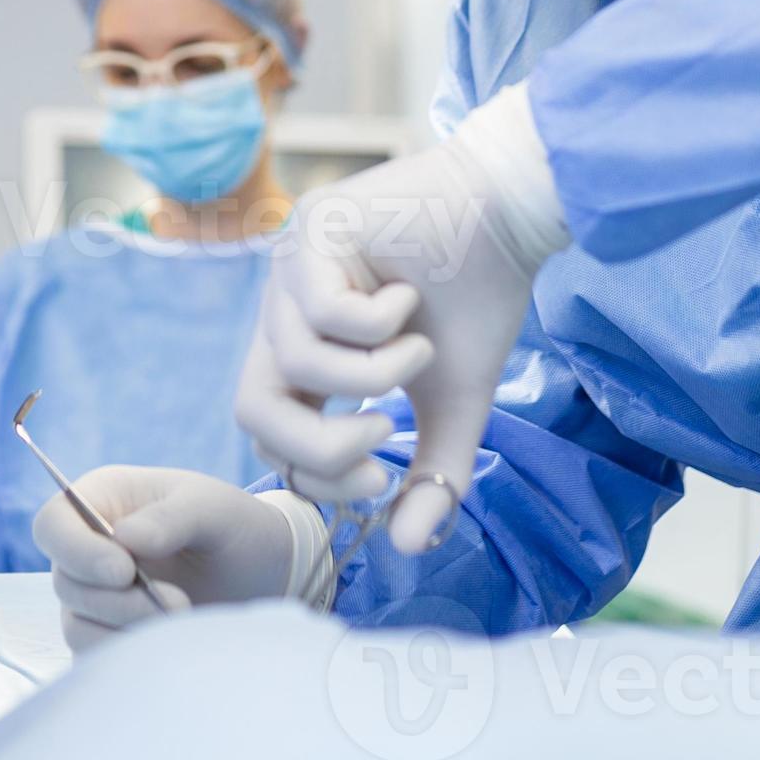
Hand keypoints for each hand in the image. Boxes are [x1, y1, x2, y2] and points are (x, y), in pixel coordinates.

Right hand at [30, 465, 324, 652]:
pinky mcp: (112, 637)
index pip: (52, 525)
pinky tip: (172, 645)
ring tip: (185, 621)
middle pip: (64, 583)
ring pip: (77, 627)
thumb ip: (172, 517)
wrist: (263, 574)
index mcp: (101, 501)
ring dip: (127, 632)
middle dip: (117, 602)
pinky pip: (97, 659)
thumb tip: (125, 538)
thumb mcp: (213, 508)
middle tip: (178, 602)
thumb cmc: (233, 526)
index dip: (76, 551)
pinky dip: (131, 658)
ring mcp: (97, 598)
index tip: (124, 571)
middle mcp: (89, 550)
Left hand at [235, 88, 568, 553]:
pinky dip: (379, 326)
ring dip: (371, 377)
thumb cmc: (475, 301)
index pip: (268, 434)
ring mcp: (290, 264)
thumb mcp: (453, 403)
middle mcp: (282, 308)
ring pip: (294, 361)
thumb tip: (410, 548)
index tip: (380, 483)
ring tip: (416, 349)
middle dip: (318, 447)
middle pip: (251, 408)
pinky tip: (409, 298)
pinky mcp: (312, 226)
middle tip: (380, 445)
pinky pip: (325, 311)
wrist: (508, 211)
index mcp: (304, 350)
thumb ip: (433, 474)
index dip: (314, 474)